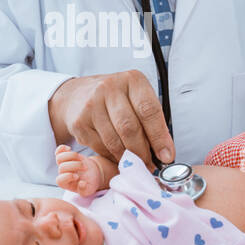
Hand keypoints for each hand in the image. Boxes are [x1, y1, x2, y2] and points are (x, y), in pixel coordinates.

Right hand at [48, 70, 173, 171]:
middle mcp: (110, 88)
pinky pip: (101, 147)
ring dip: (128, 158)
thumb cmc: (116, 98)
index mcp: (132, 80)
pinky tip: (119, 156)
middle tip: (150, 165)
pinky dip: (113, 157)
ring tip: (136, 163)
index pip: (149, 110)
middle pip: (130, 128)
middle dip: (143, 152)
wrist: (78, 95)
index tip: (166, 156)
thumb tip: (164, 153)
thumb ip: (151, 120)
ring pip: (114, 141)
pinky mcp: (79, 122)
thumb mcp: (137, 98)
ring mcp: (91, 105)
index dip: (159, 137)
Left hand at [55, 144, 103, 195]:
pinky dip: (62, 148)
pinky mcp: (66, 157)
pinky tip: (69, 148)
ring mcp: (64, 165)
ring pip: (59, 158)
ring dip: (71, 156)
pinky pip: (59, 151)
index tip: (77, 177)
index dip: (67, 177)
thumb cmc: (89, 184)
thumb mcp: (89, 190)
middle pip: (62, 167)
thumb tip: (81, 183)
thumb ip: (85, 190)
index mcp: (66, 184)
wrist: (92, 175)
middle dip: (74, 166)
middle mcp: (62, 174)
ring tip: (81, 159)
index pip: (60, 180)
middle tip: (85, 168)